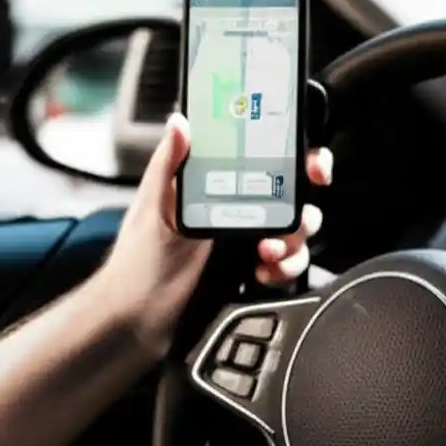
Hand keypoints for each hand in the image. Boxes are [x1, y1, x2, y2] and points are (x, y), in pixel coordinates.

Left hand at [91, 113, 333, 358]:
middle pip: (288, 193)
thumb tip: (180, 121)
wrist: (137, 324)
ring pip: (294, 229)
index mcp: (209, 184)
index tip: (309, 162)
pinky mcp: (250, 268)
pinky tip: (265, 273)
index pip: (257, 156)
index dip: (291, 152)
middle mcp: (231, 206)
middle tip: (297, 218)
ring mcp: (244, 239)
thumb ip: (167, 166)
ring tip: (269, 251)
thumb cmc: (137, 266)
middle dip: (302, 204)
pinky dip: (285, 268)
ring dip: (294, 240)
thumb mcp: (152, 211)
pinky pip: (287, 262)